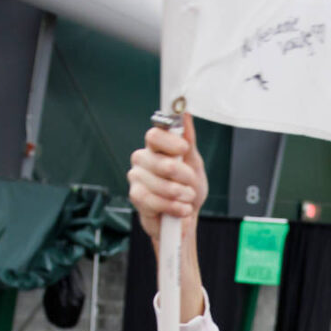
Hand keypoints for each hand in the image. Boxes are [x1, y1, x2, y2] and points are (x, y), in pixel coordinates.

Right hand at [127, 115, 207, 243]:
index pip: (154, 135)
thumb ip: (189, 140)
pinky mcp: (136, 197)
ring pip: (159, 184)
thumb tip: (186, 115)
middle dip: (183, 176)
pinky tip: (182, 209)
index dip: (170, 142)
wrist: (186, 215)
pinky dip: (173, 207)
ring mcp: (137, 178)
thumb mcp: (194, 163)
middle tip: (191, 183)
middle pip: (161, 162)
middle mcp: (142, 159)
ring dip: (180, 194)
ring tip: (188, 198)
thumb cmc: (188, 187)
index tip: (184, 149)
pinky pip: (153, 201)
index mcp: (156, 147)